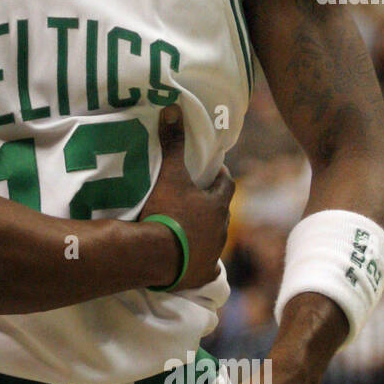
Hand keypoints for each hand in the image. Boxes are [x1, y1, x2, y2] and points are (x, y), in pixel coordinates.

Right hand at [145, 105, 233, 288]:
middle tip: (196, 199)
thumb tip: (173, 108)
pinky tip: (197, 265)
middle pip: (221, 213)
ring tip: (190, 229)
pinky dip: (203, 266)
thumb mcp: (169, 175)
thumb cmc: (166, 212)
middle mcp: (221, 230)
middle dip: (211, 206)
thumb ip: (172, 143)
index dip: (220, 176)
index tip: (213, 171)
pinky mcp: (201, 275)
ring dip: (205, 233)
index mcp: (216, 205)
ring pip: (214, 240)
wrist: (157, 255)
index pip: (225, 185)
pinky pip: (208, 270)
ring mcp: (212, 254)